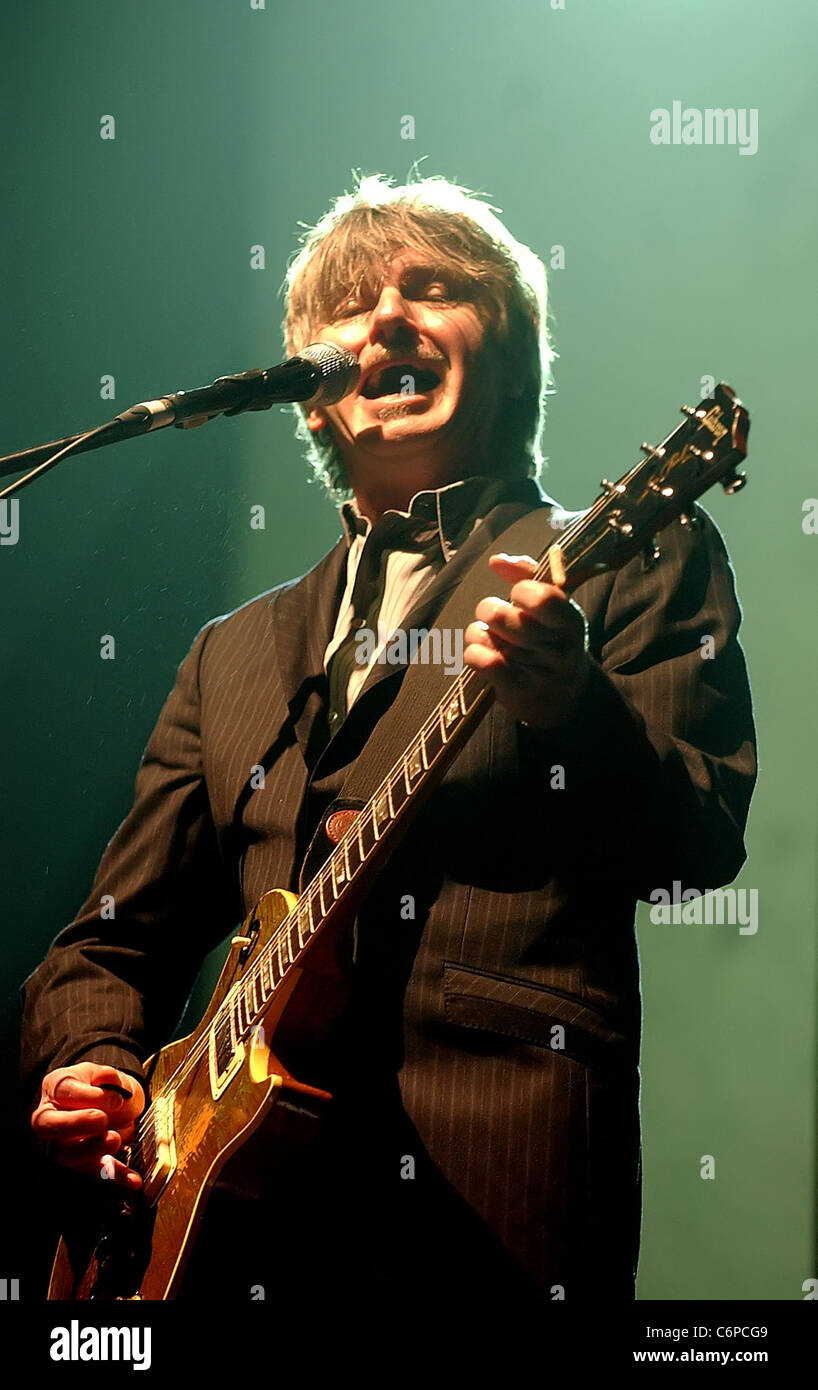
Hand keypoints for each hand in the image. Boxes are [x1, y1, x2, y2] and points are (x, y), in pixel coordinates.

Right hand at [32, 1062, 145, 1190]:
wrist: (111, 1101)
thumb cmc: (101, 1086)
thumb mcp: (105, 1074)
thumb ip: (108, 1075)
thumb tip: (107, 1077)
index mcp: (57, 1089)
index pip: (62, 1091)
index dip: (86, 1096)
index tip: (115, 1098)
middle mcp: (54, 1118)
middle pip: (49, 1125)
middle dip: (75, 1124)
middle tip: (102, 1119)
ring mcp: (65, 1143)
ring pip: (67, 1154)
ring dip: (93, 1150)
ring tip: (115, 1140)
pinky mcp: (84, 1163)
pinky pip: (96, 1172)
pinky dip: (115, 1176)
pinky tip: (132, 1179)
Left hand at [463, 552, 590, 729]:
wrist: (563, 698)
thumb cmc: (551, 641)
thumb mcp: (552, 609)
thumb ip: (527, 576)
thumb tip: (497, 560)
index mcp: (569, 620)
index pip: (541, 597)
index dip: (520, 591)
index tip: (519, 596)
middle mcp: (559, 648)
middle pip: (500, 615)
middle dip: (489, 610)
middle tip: (494, 617)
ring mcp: (539, 672)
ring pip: (484, 634)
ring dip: (480, 632)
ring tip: (492, 638)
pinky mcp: (517, 691)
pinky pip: (479, 659)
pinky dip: (474, 652)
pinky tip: (484, 656)